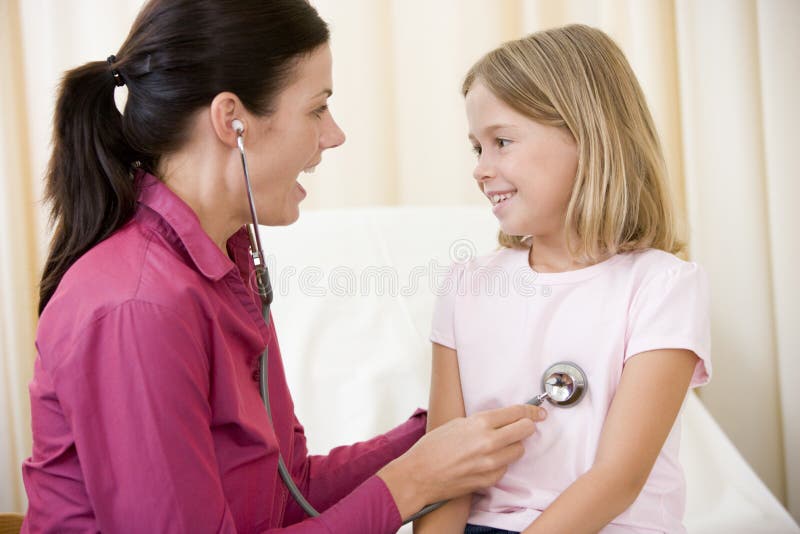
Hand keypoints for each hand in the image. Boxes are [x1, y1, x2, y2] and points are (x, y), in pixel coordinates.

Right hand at [378, 404, 545, 518]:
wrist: (419, 475)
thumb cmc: (433, 447)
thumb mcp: (457, 423)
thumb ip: (482, 422)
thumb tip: (503, 420)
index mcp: (480, 423)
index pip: (517, 413)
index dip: (531, 411)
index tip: (538, 412)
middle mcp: (488, 442)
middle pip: (525, 430)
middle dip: (527, 427)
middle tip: (525, 426)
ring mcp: (490, 463)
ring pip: (519, 451)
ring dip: (513, 446)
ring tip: (498, 446)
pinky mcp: (489, 479)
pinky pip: (505, 468)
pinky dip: (501, 464)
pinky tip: (486, 461)